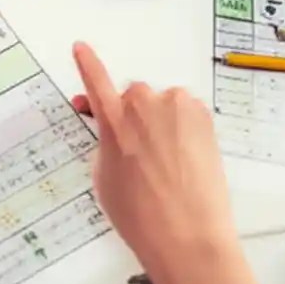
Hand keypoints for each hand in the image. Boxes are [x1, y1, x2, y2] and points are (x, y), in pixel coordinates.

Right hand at [72, 43, 267, 283]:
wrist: (188, 236)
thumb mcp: (105, 177)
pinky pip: (185, 110)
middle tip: (136, 145)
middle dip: (132, 112)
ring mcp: (177, 108)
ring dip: (160, 119)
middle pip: (133, 95)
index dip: (87, 63)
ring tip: (165, 158)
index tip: (81, 47)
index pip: (94, 81)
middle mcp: (144, 106)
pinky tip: (182, 155)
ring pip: (162, 102)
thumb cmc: (141, 216)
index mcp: (114, 122)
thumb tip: (108, 125)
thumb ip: (104, 141)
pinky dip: (182, 125)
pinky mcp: (203, 116)